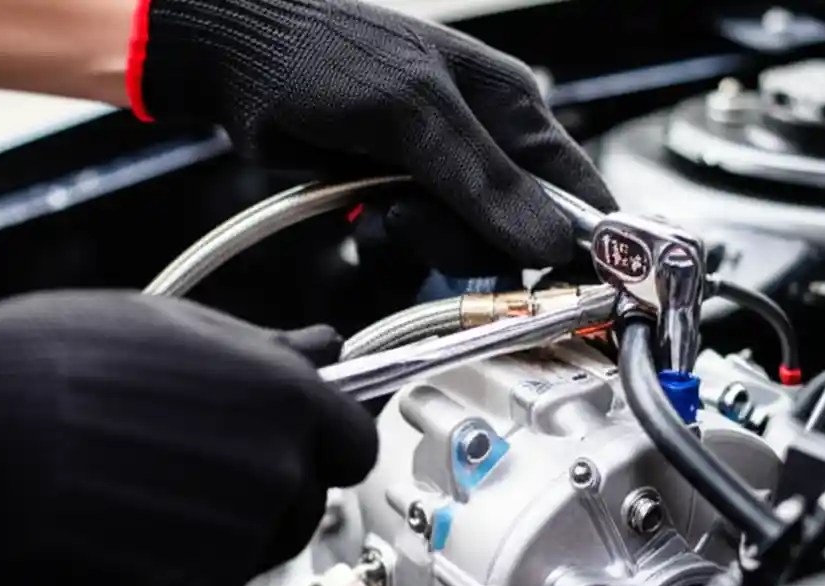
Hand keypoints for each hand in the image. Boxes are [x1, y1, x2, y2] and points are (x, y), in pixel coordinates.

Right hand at [0, 291, 375, 585]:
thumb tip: (319, 349)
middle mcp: (271, 478)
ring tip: (129, 499)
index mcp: (284, 402)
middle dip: (258, 494)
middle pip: (300, 506)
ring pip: (244, 560)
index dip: (321, 444)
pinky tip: (106, 549)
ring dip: (206, 542)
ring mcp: (228, 553)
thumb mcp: (170, 326)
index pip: (352, 442)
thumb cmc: (48, 366)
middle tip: (182, 470)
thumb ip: (260, 350)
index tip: (292, 446)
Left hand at [136, 0, 615, 271]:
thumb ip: (483, 180)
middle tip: (410, 215)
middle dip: (467, 240)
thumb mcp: (413, 114)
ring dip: (423, 237)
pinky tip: (363, 208)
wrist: (244, 59)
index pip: (578, 190)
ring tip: (380, 204)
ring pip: (469, 242)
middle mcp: (489, 138)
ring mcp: (446, 167)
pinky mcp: (404, 189)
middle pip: (521, 231)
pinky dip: (394, 236)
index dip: (581, 245)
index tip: (562, 290)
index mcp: (513, 108)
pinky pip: (423, 239)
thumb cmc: (325, 56)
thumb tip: (552, 242)